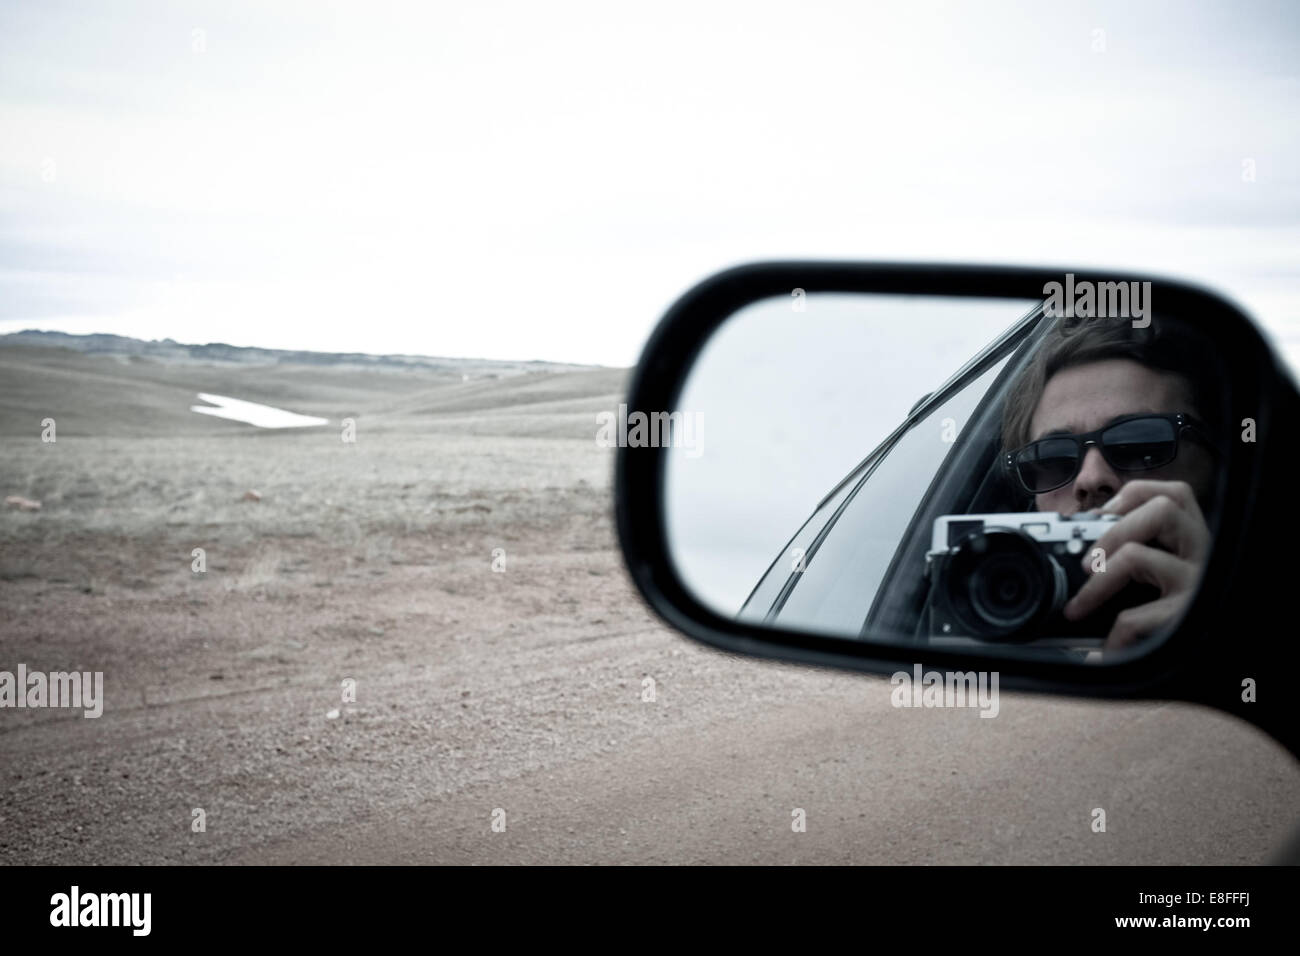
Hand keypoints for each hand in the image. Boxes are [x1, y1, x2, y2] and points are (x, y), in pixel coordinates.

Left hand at [1062, 480, 1210, 650]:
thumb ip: (1137, 554)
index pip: (1176, 494)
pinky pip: (1134, 616)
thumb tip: (1083, 543)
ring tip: (1079, 606)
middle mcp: (1205, 557)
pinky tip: (1107, 648)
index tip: (1100, 516)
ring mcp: (1198, 586)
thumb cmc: (1175, 617)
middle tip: (1087, 562)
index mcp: (1195, 542)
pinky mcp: (1186, 620)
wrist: (1206, 667)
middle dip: (1113, 530)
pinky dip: (1112, 633)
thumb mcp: (1163, 580)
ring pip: (1136, 556)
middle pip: (1163, 510)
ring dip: (1097, 581)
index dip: (1134, 496)